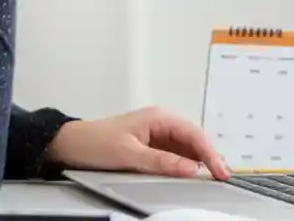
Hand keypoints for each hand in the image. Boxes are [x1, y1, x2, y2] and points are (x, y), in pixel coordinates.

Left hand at [45, 106, 229, 180]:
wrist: (71, 144)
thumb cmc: (95, 142)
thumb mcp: (129, 154)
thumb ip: (161, 161)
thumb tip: (190, 167)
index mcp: (158, 117)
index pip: (193, 133)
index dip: (210, 153)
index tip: (220, 171)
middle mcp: (160, 123)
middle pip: (194, 140)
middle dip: (209, 157)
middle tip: (222, 177)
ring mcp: (156, 135)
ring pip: (186, 148)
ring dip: (199, 161)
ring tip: (212, 177)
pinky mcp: (151, 147)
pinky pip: (175, 155)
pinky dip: (185, 165)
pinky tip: (191, 174)